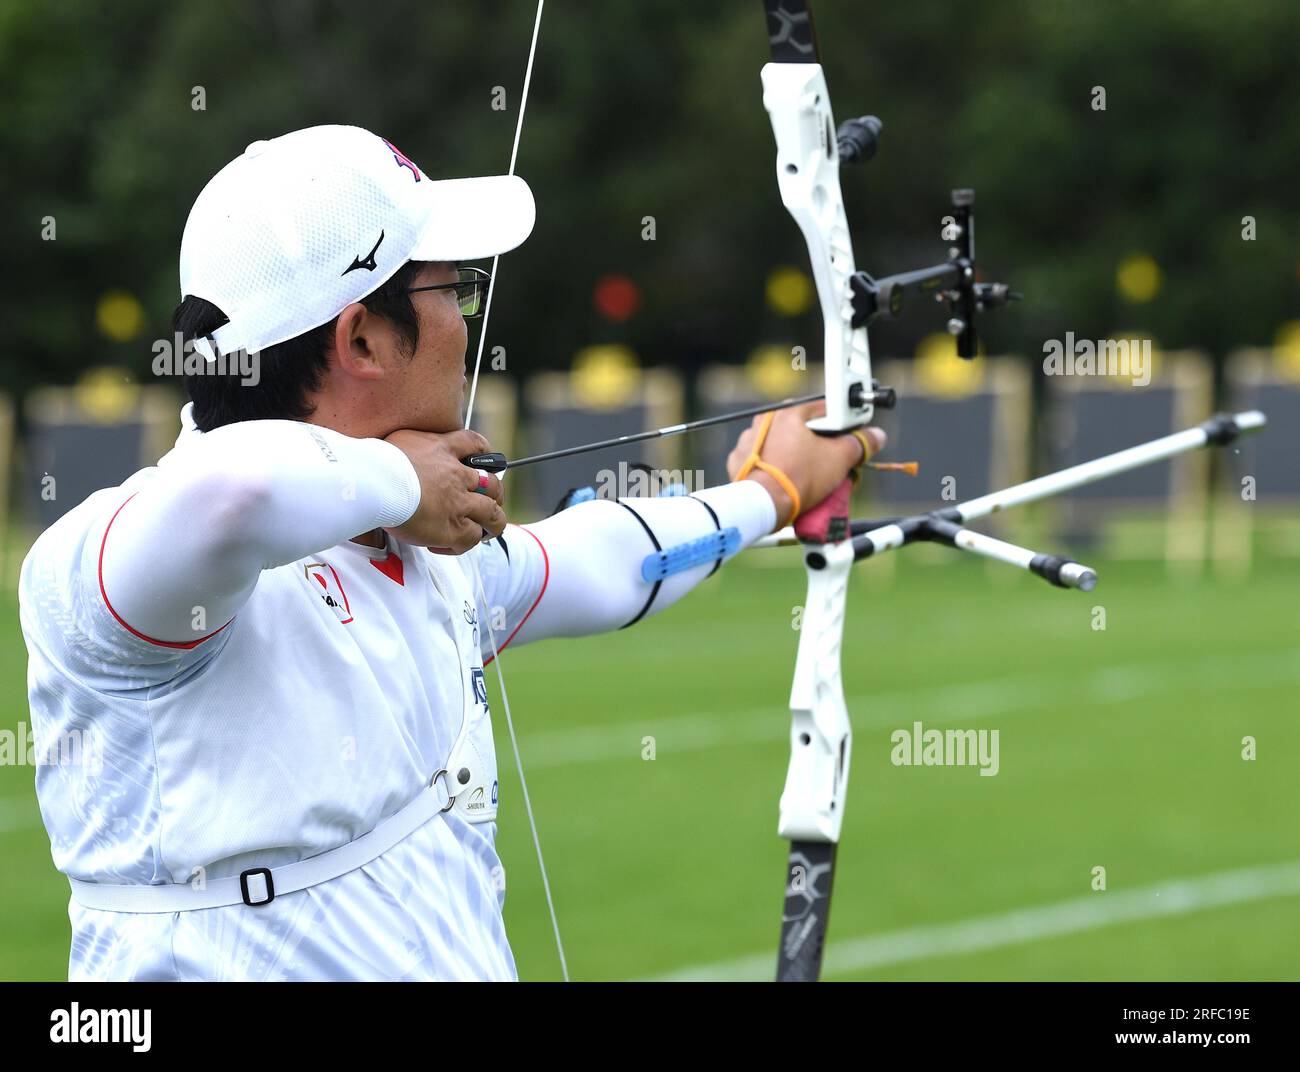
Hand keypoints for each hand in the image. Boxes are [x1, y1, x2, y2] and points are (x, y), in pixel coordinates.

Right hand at [383, 429, 506, 552]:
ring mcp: (458, 503)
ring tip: (486, 530)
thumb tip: (400, 455)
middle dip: (495, 494)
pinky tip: (442, 545)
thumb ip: (410, 449)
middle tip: (489, 501)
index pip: (474, 443)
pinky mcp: (453, 528)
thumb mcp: (397, 442)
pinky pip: (470, 539)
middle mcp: (456, 475)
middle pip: (492, 484)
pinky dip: (462, 544)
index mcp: (442, 449)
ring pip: (492, 514)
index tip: (484, 460)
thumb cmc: (374, 462)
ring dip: (492, 523)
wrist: (374, 481)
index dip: (484, 452)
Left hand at [726, 401, 885, 526]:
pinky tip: (785, 481)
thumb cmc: (798, 478)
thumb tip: (875, 436)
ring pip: (781, 445)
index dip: (841, 425)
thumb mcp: (839, 459)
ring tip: (806, 477)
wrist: (762, 505)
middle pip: (801, 429)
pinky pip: (763, 461)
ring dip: (794, 456)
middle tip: (829, 463)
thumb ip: (860, 443)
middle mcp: (763, 422)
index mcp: (787, 413)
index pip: (823, 410)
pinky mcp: (738, 463)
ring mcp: (748, 442)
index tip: (847, 439)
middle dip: (817, 445)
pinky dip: (774, 469)